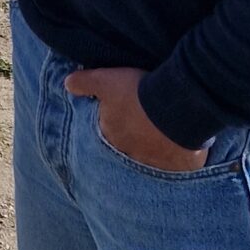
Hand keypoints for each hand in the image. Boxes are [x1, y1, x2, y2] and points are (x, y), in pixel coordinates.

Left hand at [65, 67, 207, 170]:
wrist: (179, 106)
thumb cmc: (139, 94)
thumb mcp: (106, 81)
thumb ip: (84, 83)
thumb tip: (68, 84)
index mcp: (111, 136)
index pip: (109, 134)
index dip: (117, 124)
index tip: (126, 115)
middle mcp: (130, 156)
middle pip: (129, 148)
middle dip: (135, 138)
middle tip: (145, 123)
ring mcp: (155, 164)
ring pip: (152, 157)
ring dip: (155, 147)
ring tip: (164, 133)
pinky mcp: (178, 168)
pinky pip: (175, 166)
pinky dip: (176, 157)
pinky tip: (181, 145)